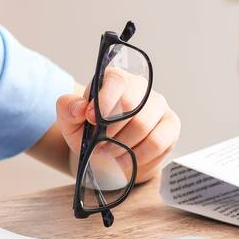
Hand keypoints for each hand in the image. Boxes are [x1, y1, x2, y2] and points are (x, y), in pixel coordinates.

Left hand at [54, 67, 180, 184]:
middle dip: (110, 129)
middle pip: (131, 103)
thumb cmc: (90, 133)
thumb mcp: (70, 121)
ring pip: (143, 124)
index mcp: (115, 79)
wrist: (108, 155)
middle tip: (99, 144)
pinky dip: (138, 155)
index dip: (103, 101)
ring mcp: (158, 105)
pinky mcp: (170, 126)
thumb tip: (81, 107)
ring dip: (122, 145)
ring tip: (110, 153)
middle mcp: (141, 87)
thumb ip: (68, 108)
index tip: (90, 120)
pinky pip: (158, 142)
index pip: (116, 80)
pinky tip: (126, 159)